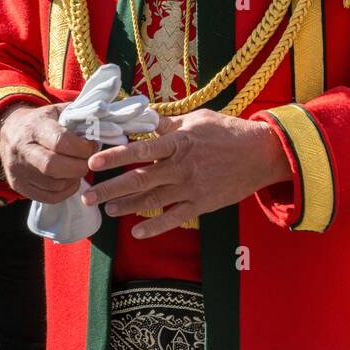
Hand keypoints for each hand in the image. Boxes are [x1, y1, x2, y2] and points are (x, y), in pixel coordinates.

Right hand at [0, 103, 98, 202]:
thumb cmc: (43, 121)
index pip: (60, 142)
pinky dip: (65, 192)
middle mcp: (22, 149)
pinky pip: (48, 197)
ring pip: (53, 184)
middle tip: (88, 162)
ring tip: (78, 168)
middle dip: (79, 167)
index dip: (82, 148)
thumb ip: (81, 116)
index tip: (92, 147)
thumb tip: (106, 126)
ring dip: (73, 180)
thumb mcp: (59, 110)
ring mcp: (17, 169)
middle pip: (54, 166)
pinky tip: (70, 180)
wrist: (9, 131)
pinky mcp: (18, 185)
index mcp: (34, 127)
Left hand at [83, 109, 291, 238]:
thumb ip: (170, 122)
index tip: (93, 163)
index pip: (141, 150)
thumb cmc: (229, 132)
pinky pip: (175, 218)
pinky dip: (156, 226)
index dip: (115, 157)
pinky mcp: (202, 203)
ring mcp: (191, 187)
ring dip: (126, 206)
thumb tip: (143, 118)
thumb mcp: (199, 119)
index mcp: (180, 142)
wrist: (262, 154)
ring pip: (152, 200)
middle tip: (87, 194)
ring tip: (107, 209)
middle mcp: (182, 167)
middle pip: (139, 179)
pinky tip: (137, 231)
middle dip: (110, 188)